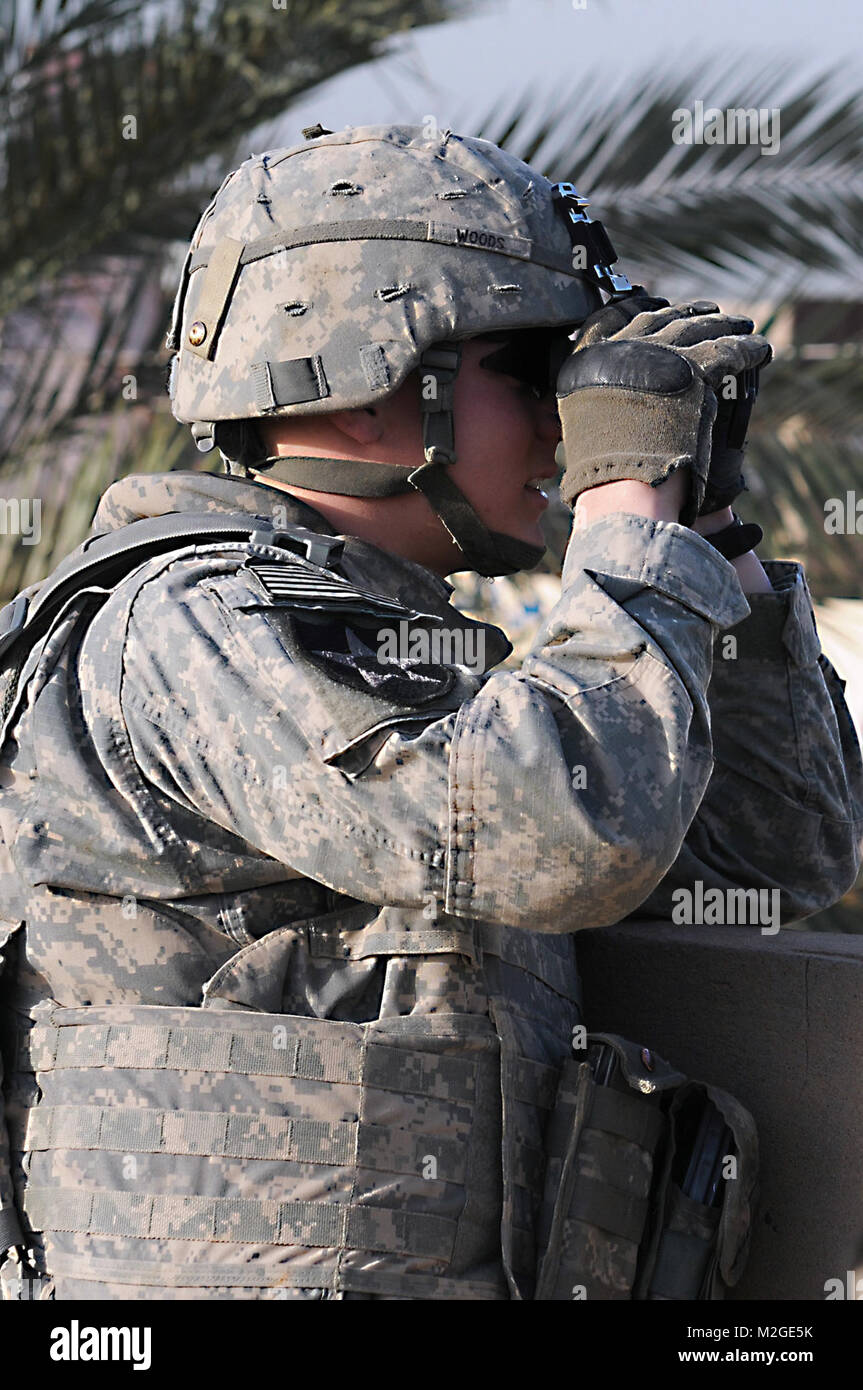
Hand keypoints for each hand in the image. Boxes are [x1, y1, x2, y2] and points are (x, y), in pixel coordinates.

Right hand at [556, 301, 772, 524]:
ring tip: (741, 326)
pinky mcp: (694, 368)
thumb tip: (611, 394)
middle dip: (686, 313)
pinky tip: (761, 350)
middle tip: (707, 311)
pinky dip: (749, 349)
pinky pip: (729, 350)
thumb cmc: (605, 473)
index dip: (637, 308)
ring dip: (724, 325)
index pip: (611, 319)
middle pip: (660, 319)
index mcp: (587, 361)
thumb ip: (596, 399)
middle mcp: (620, 350)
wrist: (625, 488)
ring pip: (698, 328)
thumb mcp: (583, 425)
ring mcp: (658, 355)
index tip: (655, 302)